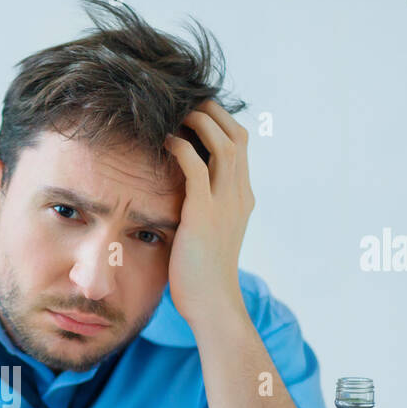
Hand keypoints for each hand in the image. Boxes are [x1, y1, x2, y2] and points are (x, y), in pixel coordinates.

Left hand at [162, 99, 255, 324]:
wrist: (213, 305)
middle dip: (213, 112)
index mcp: (242, 198)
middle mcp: (239, 195)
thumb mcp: (206, 234)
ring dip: (199, 122)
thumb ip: (200, 210)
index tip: (196, 112)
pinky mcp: (204, 214)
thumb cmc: (201, 276)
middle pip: (237, 136)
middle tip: (186, 102)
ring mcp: (225, 203)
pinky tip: (164, 142)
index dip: (221, 122)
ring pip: (222, 144)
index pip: (240, 146)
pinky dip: (181, 148)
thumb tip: (177, 197)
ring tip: (175, 113)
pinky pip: (195, 167)